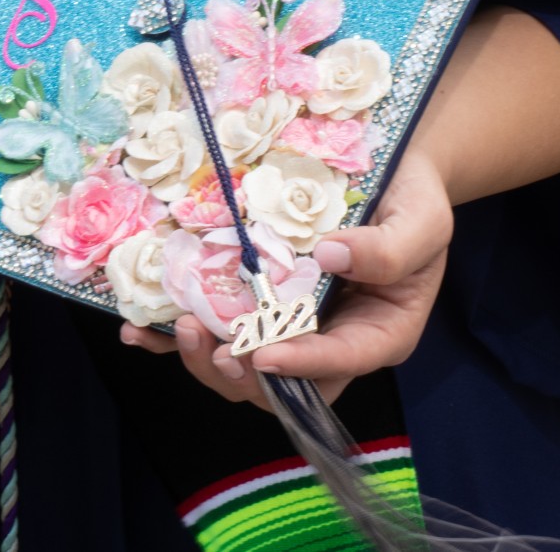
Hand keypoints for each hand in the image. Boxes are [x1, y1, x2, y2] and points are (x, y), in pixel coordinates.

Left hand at [121, 152, 451, 409]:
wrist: (387, 175)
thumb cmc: (411, 202)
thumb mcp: (421, 220)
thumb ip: (389, 248)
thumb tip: (333, 255)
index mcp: (377, 335)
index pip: (338, 363)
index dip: (299, 365)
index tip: (262, 353)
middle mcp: (328, 342)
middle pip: (281, 386)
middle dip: (239, 371)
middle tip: (206, 338)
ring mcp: (286, 328)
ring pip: (240, 369)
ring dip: (203, 357)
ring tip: (177, 325)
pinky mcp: (251, 308)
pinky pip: (210, 333)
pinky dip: (170, 339)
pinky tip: (138, 332)